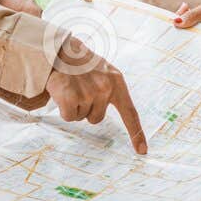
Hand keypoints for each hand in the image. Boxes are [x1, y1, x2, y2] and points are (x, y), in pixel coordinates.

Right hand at [43, 36, 147, 153]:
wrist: (58, 49)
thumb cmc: (80, 64)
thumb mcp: (103, 71)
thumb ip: (110, 90)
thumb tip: (103, 115)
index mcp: (116, 81)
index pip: (130, 112)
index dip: (136, 134)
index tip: (142, 151)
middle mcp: (105, 88)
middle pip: (97, 119)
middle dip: (87, 109)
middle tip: (79, 90)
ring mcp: (88, 93)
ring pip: (81, 118)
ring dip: (74, 106)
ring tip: (71, 87)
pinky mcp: (70, 97)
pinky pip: (69, 117)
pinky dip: (63, 109)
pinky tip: (61, 92)